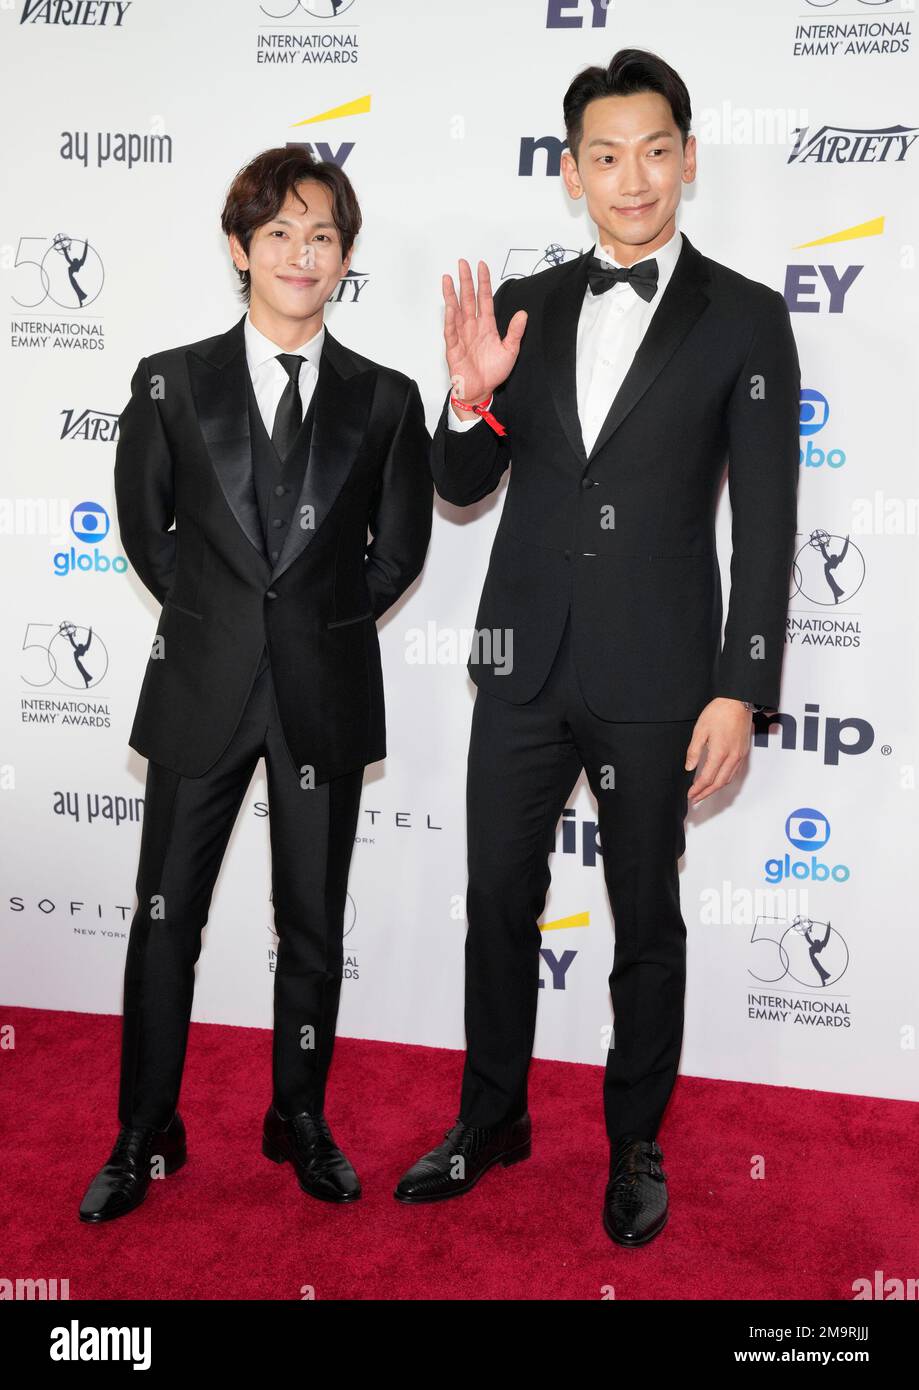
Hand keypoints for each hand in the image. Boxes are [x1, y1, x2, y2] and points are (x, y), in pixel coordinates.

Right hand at [443, 259, 527, 410]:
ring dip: (452, 294)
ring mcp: (462, 335)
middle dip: (465, 281)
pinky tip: (450, 306)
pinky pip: (451, 330)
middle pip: (468, 299)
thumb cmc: (493, 372)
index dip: (483, 282)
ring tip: (448, 279)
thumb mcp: (510, 351)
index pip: (484, 299)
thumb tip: (522, 314)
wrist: (481, 391)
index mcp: (486, 326)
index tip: (482, 266)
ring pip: (456, 310)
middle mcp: (472, 327)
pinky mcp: (453, 347)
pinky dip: (450, 318)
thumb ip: (515, 332)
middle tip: (462, 263)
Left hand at [684, 698, 752, 805]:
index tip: (690, 795)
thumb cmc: (719, 712)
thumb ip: (694, 751)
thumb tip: (689, 767)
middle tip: (695, 799)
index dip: (697, 789)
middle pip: (719, 783)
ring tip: (704, 793)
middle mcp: (732, 757)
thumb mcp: (700, 730)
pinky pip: (734, 772)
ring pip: (728, 779)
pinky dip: (724, 780)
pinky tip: (717, 780)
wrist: (738, 701)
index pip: (707, 778)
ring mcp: (740, 755)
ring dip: (715, 789)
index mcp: (720, 752)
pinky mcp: (743, 752)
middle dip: (706, 794)